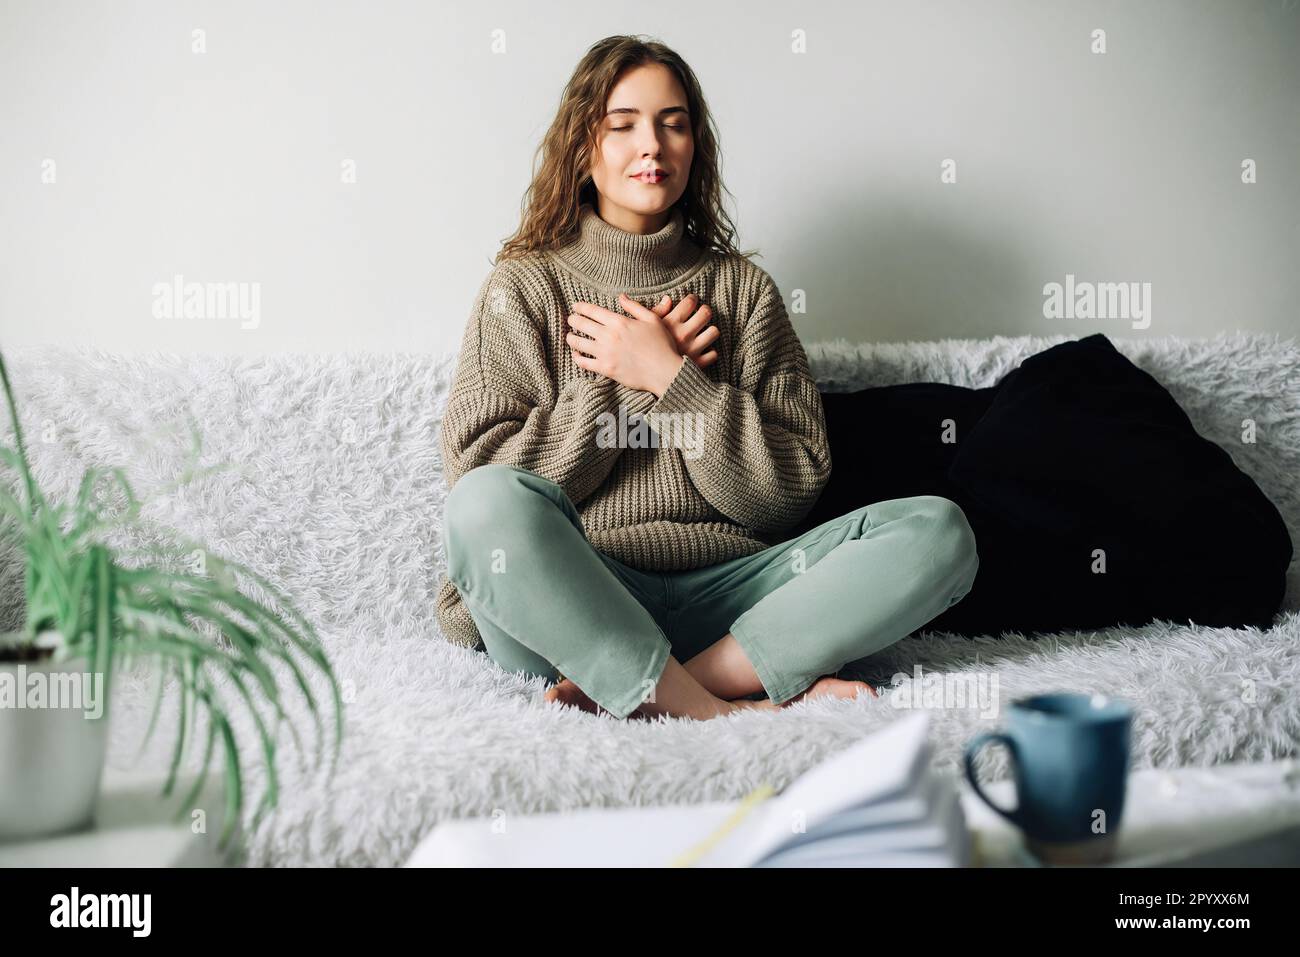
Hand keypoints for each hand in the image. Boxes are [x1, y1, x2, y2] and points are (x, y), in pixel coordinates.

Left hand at [567, 294, 683, 397]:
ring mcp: (605, 353)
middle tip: (570, 319)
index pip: (593, 311)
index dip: (581, 307)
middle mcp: (609, 336)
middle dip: (573, 320)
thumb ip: (634, 307)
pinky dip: (577, 358)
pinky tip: (576, 355)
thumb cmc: (662, 345)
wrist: (665, 371)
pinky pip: (584, 363)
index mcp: (619, 322)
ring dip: (571, 338)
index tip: (575, 306)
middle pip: (582, 324)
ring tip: (569, 336)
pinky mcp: (605, 369)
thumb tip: (621, 296)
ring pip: (578, 343)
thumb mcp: (652, 319)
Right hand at [651, 293, 719, 369]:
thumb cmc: (642, 350)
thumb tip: (667, 298)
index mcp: (671, 323)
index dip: (692, 299)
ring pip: (713, 332)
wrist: (645, 375)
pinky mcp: (697, 364)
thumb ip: (656, 311)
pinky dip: (709, 353)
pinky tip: (702, 351)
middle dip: (705, 312)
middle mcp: (684, 334)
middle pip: (706, 313)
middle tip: (701, 315)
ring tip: (704, 333)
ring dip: (710, 332)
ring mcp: (692, 349)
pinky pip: (713, 354)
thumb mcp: (644, 327)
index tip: (691, 302)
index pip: (690, 301)